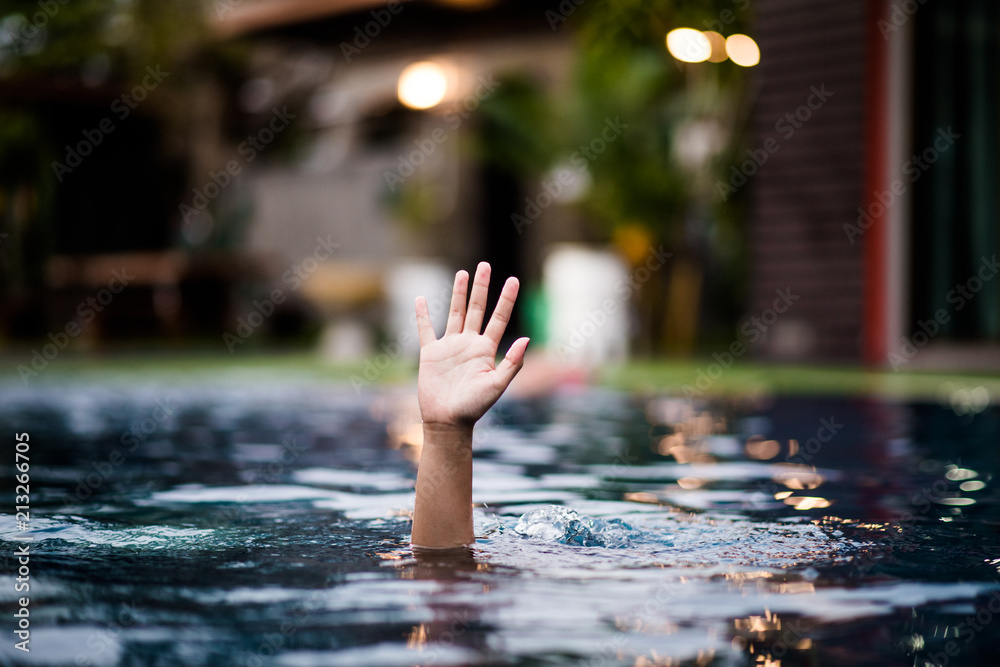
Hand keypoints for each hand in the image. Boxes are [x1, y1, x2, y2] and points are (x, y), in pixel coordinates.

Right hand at [415, 262, 528, 428]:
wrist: (448, 421)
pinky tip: (421, 299)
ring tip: (462, 273)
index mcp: (486, 349)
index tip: (513, 280)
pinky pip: (426, 330)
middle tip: (485, 265)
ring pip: (454, 313)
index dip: (506, 299)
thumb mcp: (497, 385)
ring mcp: (450, 347)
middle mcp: (469, 344)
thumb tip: (527, 338)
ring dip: (458, 293)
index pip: (499, 318)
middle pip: (477, 309)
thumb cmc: (474, 407)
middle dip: (482, 287)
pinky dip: (422, 315)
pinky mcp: (430, 354)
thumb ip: (512, 362)